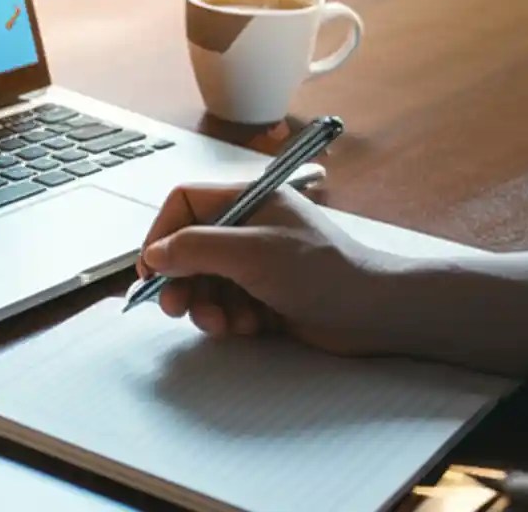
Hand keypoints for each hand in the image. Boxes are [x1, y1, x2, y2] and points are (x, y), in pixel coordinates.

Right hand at [137, 184, 402, 355]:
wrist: (375, 314)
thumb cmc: (322, 272)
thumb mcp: (252, 253)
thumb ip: (196, 248)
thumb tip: (153, 255)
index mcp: (248, 201)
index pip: (185, 205)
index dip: (162, 234)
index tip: (152, 269)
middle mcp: (248, 227)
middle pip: (189, 248)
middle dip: (181, 281)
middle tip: (175, 308)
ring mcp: (256, 262)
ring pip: (204, 282)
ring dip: (206, 306)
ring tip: (222, 323)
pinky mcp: (264, 294)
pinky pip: (226, 304)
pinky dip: (229, 319)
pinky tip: (249, 327)